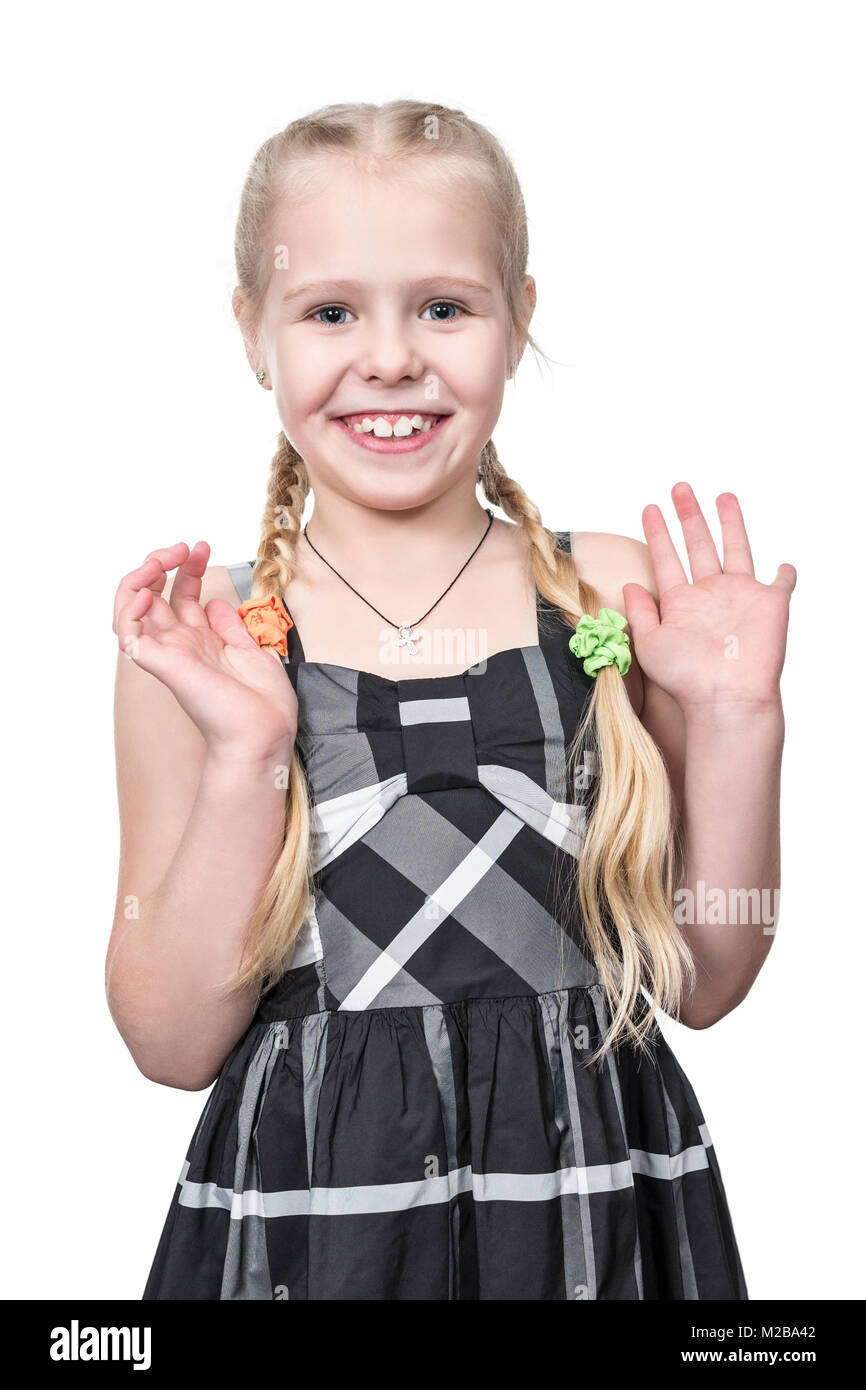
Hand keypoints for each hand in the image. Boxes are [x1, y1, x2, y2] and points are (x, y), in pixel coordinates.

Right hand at [113, 540, 297, 756]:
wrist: (266, 731)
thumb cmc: (263, 702)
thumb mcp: (250, 649)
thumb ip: (230, 626)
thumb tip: (214, 602)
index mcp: (201, 640)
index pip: (180, 594)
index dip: (188, 567)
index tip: (203, 547)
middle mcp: (180, 644)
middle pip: (152, 595)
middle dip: (161, 562)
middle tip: (183, 547)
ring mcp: (169, 653)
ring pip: (129, 610)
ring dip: (138, 578)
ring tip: (161, 560)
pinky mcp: (163, 664)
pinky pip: (128, 634)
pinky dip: (128, 608)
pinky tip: (148, 591)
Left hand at [623, 483, 795, 713]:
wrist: (726, 697)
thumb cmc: (686, 677)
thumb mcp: (650, 642)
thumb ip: (639, 612)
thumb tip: (628, 583)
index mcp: (680, 601)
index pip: (666, 558)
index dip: (657, 533)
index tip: (649, 508)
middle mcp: (710, 594)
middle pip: (699, 544)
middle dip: (689, 516)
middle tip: (680, 488)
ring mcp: (740, 596)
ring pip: (736, 549)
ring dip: (731, 523)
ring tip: (724, 497)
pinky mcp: (770, 604)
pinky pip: (781, 584)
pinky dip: (784, 574)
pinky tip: (783, 565)